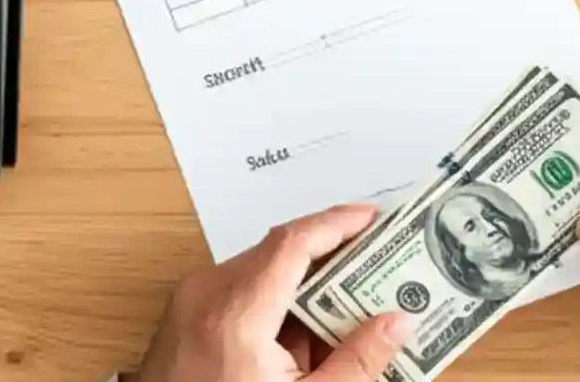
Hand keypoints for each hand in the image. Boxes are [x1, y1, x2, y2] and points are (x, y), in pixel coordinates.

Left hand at [138, 205, 413, 381]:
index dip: (338, 222)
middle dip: (331, 259)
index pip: (293, 242)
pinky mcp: (183, 317)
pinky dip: (277, 304)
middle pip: (280, 254)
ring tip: (349, 310)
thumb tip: (396, 324)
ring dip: (305, 285)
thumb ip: (357, 362)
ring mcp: (189, 304)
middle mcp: (205, 297)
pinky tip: (306, 335)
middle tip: (376, 265)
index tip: (373, 217)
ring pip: (262, 271)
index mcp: (235, 315)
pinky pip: (240, 291)